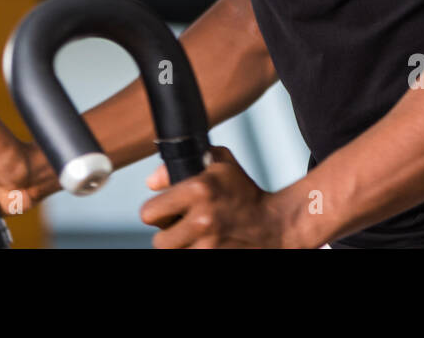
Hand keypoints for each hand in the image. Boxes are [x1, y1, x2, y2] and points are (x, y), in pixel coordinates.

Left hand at [138, 146, 300, 247]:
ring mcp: (209, 245)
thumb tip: (151, 182)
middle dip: (168, 234)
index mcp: (198, 190)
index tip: (167, 210)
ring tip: (197, 235)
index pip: (149, 213)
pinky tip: (207, 243)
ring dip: (182, 246)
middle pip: (159, 241)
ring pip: (174, 254)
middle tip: (182, 226)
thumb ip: (180, 164)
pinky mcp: (215, 259)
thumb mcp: (219, 164)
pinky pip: (190, 257)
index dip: (157, 211)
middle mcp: (202, 220)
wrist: (274, 224)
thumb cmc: (244, 192)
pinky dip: (195, 251)